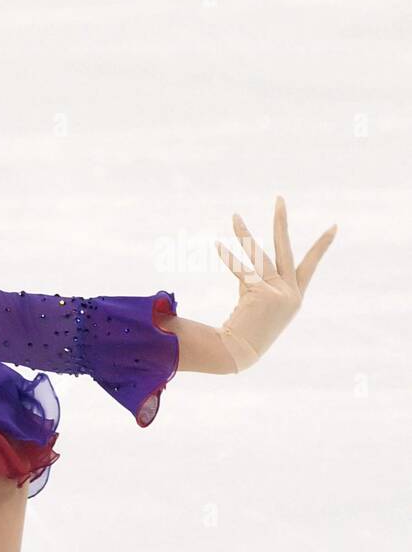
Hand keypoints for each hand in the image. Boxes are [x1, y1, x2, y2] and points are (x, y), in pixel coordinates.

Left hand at [213, 196, 336, 371]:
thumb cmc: (245, 331)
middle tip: (279, 198)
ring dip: (244, 234)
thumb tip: (239, 254)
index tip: (334, 226)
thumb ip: (254, 278)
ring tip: (234, 215)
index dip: (321, 246)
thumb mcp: (256, 302)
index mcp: (294, 295)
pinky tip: (218, 245)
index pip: (309, 265)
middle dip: (281, 222)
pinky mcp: (262, 293)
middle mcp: (290, 292)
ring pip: (258, 255)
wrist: (240, 353)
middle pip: (285, 249)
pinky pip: (242, 270)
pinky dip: (228, 258)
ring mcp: (278, 292)